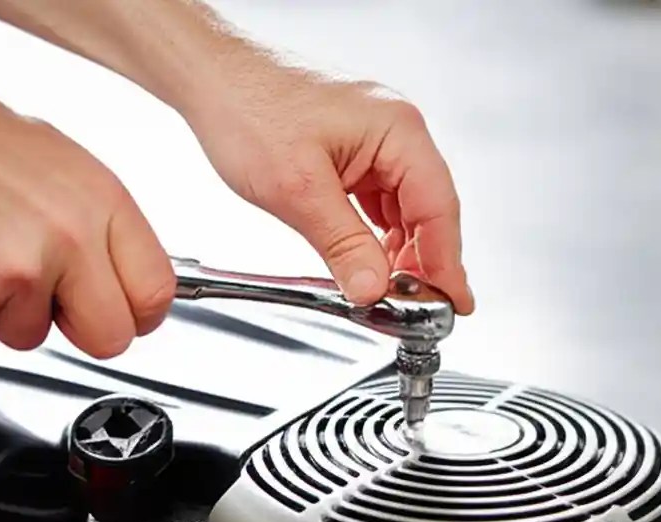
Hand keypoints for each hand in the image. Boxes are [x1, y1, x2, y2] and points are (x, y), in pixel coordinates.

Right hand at [0, 71, 174, 357]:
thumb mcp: (56, 163)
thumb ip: (96, 223)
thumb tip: (124, 272)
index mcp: (101, 200)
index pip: (156, 290)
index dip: (137, 314)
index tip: (121, 314)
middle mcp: (72, 234)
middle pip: (110, 336)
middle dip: (77, 328)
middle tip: (44, 297)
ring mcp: (23, 268)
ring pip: (33, 336)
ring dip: (4, 309)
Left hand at [183, 59, 474, 314]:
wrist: (207, 74)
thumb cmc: (246, 107)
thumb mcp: (297, 190)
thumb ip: (343, 245)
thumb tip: (374, 288)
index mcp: (397, 130)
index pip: (439, 208)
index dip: (447, 263)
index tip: (453, 303)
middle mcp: (394, 129)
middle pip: (428, 208)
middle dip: (423, 261)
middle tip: (417, 308)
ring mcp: (373, 138)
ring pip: (403, 207)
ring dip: (398, 249)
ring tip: (389, 290)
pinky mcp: (351, 148)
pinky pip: (378, 198)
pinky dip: (375, 232)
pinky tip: (367, 257)